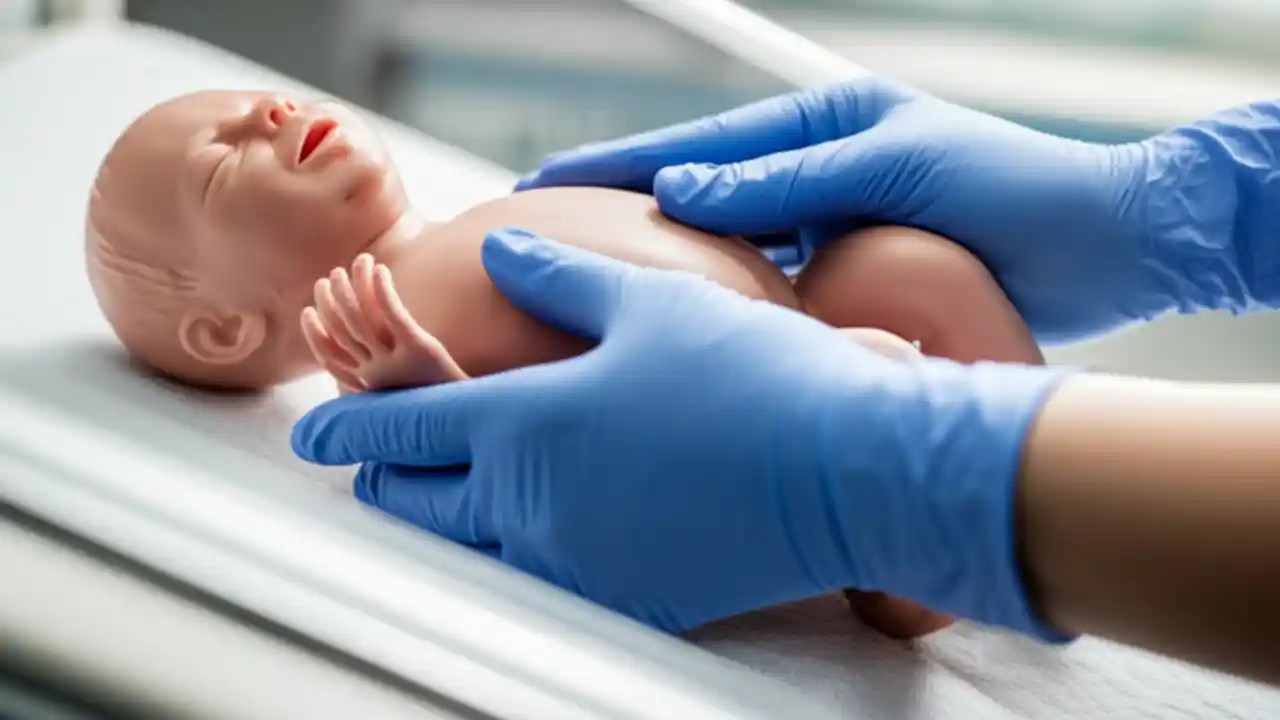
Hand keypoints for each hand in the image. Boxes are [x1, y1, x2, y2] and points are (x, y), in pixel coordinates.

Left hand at [292, 228, 1067, 637]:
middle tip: (381, 459)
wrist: (847, 471)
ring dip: (451, 515)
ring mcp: (580, 562)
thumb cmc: (750, 374)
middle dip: (388, 479)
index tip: (313, 430)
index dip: (349, 426)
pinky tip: (548, 517)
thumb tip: (499, 252)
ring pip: (476, 546)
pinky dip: (523, 546)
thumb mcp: (646, 304)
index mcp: (529, 424)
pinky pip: (547, 576)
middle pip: (423, 502)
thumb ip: (557, 279)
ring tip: (454, 485)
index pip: (404, 428)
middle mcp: (537, 505)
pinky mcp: (631, 598)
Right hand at [301, 253, 467, 392]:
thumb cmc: (433, 396)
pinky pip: (393, 313)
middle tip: (328, 277)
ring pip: (362, 317)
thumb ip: (378, 375)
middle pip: (342, 330)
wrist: (466, 411)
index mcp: (368, 384)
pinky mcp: (418, 347)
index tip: (307, 311)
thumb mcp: (400, 389)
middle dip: (331, 300)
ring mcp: (395, 361)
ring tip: (356, 263)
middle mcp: (375, 374)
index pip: (328, 359)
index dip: (314, 334)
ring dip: (354, 285)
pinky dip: (382, 288)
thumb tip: (360, 359)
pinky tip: (381, 268)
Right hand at [517, 76, 1200, 342]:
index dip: (619, 165)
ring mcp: (835, 218)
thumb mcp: (894, 169)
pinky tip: (686, 317)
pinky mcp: (856, 267)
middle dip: (621, 207)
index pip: (700, 145)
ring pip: (728, 239)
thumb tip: (680, 194)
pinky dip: (728, 295)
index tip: (547, 180)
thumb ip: (789, 182)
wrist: (1106, 246)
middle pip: (698, 187)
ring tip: (595, 278)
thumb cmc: (1013, 192)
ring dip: (666, 257)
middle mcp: (820, 166)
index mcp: (825, 124)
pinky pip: (774, 279)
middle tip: (544, 227)